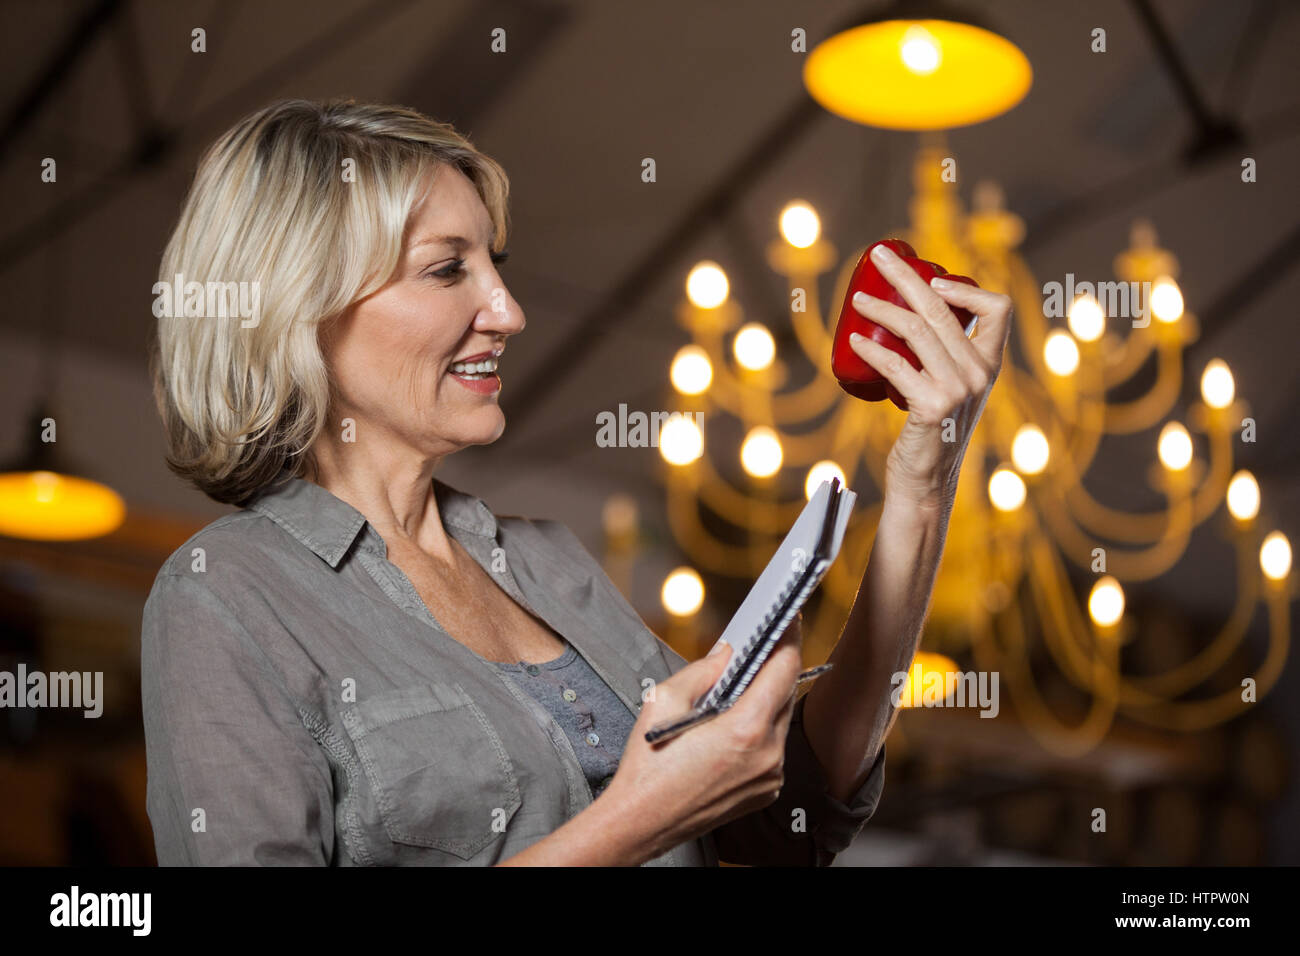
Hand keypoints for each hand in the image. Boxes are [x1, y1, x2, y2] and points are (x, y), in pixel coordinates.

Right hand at [602, 613, 803, 862]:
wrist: (640, 822)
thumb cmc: (648, 766)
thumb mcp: (665, 701)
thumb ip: (703, 670)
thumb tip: (727, 653)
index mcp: (745, 729)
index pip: (783, 670)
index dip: (788, 640)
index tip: (788, 620)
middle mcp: (767, 755)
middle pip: (786, 694)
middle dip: (774, 668)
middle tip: (760, 647)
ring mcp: (770, 776)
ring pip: (781, 722)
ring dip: (767, 700)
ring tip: (741, 685)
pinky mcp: (766, 790)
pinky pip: (774, 748)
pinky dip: (761, 729)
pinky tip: (735, 722)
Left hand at [847, 243, 1012, 509]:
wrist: (927, 481)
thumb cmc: (931, 432)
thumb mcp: (952, 391)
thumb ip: (946, 362)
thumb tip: (911, 320)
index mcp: (989, 363)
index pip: (999, 309)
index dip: (967, 287)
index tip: (933, 278)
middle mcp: (979, 372)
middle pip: (942, 307)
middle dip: (906, 275)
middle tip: (878, 256)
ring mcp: (958, 389)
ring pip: (916, 329)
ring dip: (881, 308)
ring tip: (858, 300)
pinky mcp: (932, 406)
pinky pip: (896, 364)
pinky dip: (870, 349)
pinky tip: (854, 340)